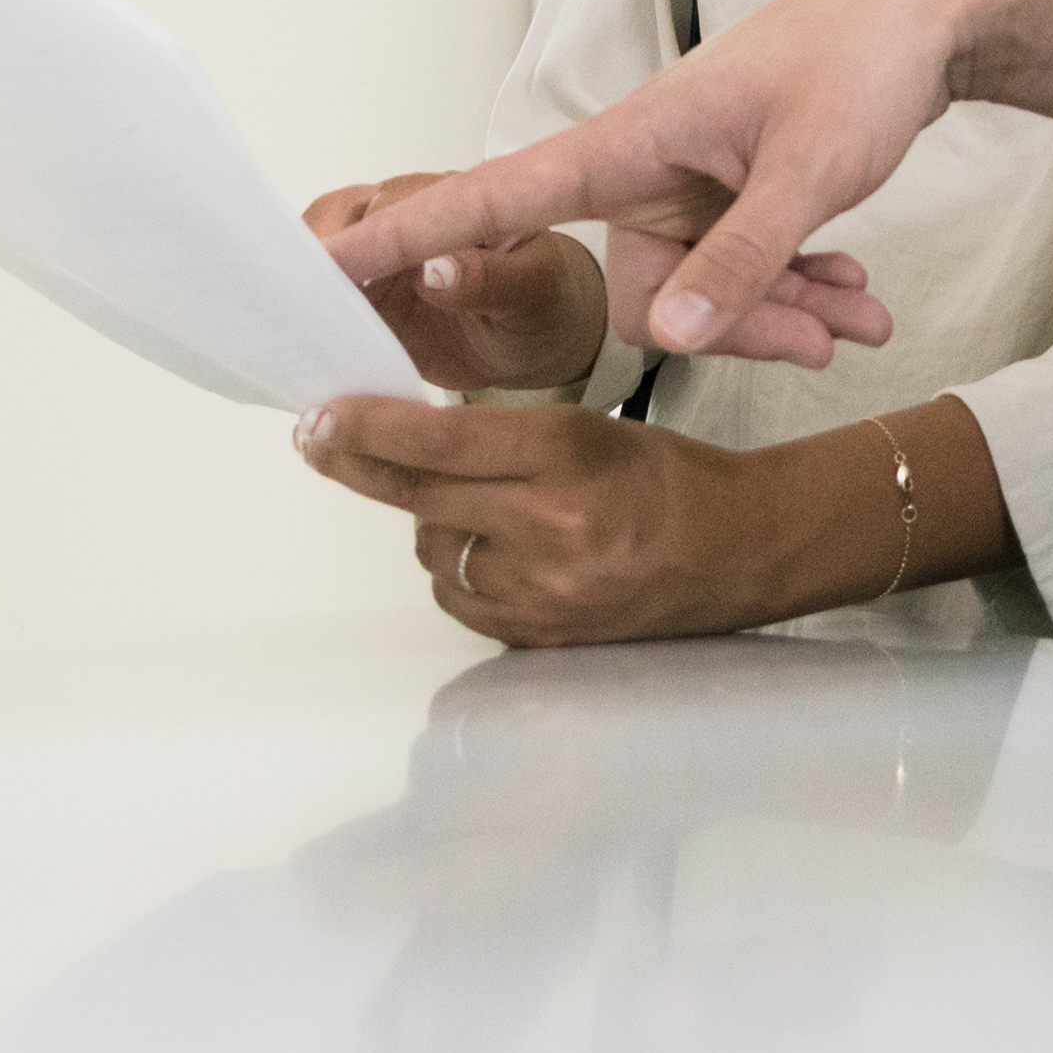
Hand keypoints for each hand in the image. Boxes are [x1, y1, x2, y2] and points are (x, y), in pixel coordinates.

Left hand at [293, 395, 772, 644]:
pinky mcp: (539, 635)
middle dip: (357, 465)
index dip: (365, 428)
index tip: (318, 416)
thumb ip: (499, 440)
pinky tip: (493, 551)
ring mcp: (542, 590)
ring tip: (474, 506)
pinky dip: (461, 570)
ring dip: (431, 523)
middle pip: (418, 497)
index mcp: (566, 454)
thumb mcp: (587, 429)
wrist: (734, 550)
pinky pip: (460, 598)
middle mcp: (549, 525)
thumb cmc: (666, 480)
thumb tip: (404, 440)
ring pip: (434, 552)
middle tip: (318, 441)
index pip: (437, 442)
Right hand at [320, 0, 975, 367]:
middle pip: (649, 289)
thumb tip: (673, 337)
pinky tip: (860, 294)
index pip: (500, 196)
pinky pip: (745, 268)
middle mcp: (649, 167)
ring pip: (708, 290)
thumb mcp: (812, 170)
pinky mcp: (733, 191)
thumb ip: (743, 260)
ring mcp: (693, 183)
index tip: (324, 268)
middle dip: (738, 326)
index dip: (411, 234)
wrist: (928, 10)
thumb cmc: (861, 58)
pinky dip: (803, 287)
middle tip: (829, 339)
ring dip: (786, 312)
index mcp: (635, 141)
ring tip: (864, 316)